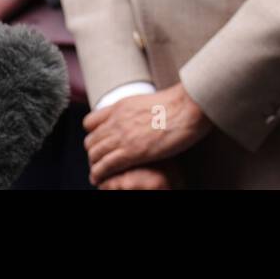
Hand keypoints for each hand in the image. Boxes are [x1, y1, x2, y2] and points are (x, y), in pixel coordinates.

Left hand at [83, 83, 210, 184]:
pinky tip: (100, 179)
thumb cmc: (179, 104)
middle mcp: (117, 120)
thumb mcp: (149, 101)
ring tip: (98, 175)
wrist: (188, 106)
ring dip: (94, 166)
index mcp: (121, 107)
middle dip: (93, 153)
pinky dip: (99, 174)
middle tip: (100, 162)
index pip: (91, 122)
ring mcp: (123, 136)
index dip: (93, 135)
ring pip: (94, 154)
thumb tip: (143, 118)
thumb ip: (139, 111)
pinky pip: (105, 166)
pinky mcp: (131, 152)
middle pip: (90, 141)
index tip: (101, 143)